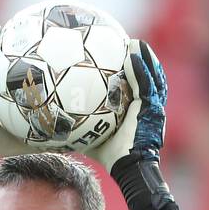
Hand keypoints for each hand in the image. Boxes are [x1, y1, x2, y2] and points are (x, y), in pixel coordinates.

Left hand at [87, 40, 167, 171]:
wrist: (127, 167)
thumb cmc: (111, 155)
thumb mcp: (94, 135)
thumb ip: (82, 124)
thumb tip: (55, 122)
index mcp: (140, 110)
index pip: (141, 85)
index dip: (137, 71)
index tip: (125, 56)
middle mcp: (149, 106)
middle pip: (150, 76)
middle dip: (144, 59)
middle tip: (131, 43)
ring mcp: (152, 106)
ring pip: (152, 76)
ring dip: (144, 57)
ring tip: (135, 42)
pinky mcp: (151, 108)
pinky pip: (146, 84)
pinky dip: (140, 69)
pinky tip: (131, 55)